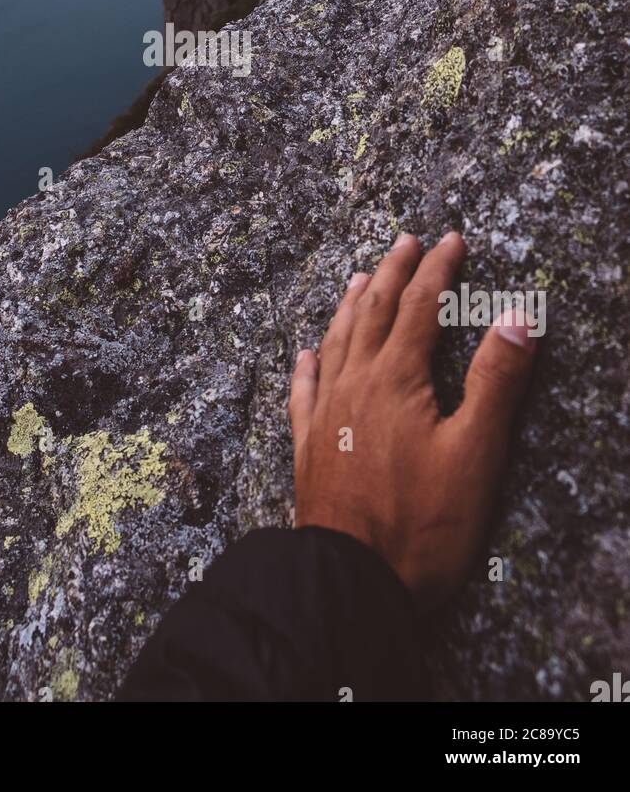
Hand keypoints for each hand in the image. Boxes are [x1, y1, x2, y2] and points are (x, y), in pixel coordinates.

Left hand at [289, 232, 537, 606]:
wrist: (350, 581)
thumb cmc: (421, 524)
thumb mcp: (476, 454)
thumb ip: (496, 381)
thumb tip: (516, 316)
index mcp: (396, 379)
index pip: (420, 306)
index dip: (438, 269)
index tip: (452, 239)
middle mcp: (353, 384)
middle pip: (373, 312)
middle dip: (393, 272)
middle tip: (405, 240)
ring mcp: (325, 414)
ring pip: (337, 341)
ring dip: (351, 305)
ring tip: (360, 278)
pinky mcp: (308, 446)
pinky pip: (303, 390)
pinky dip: (309, 364)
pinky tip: (307, 353)